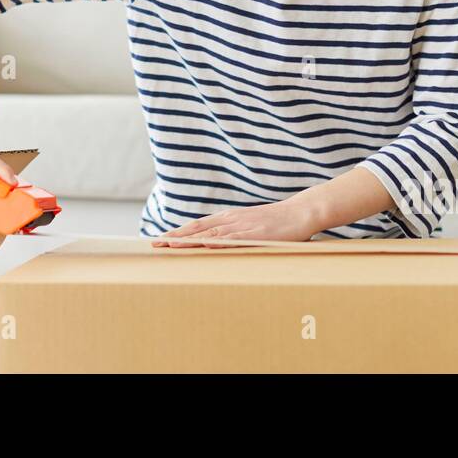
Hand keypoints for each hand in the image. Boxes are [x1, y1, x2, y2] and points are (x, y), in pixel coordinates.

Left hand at [151, 199, 318, 247]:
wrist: (302, 211)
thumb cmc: (277, 221)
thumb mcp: (250, 225)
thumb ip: (233, 233)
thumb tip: (215, 243)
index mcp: (229, 218)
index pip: (198, 226)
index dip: (178, 233)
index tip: (159, 240)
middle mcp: (232, 220)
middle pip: (199, 229)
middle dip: (176, 237)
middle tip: (155, 245)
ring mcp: (245, 226)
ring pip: (212, 234)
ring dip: (190, 240)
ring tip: (171, 246)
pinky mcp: (258, 233)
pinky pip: (236, 238)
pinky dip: (220, 241)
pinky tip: (206, 244)